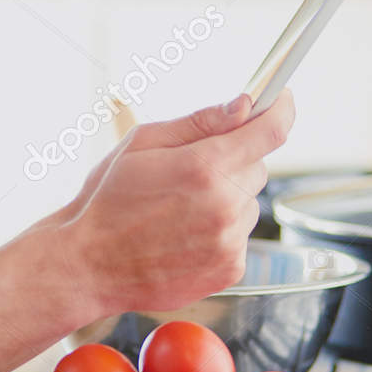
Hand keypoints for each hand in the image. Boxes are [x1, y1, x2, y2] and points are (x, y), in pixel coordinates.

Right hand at [60, 90, 294, 314]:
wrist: (90, 264)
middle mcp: (224, 206)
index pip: (270, 131)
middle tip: (192, 171)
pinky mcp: (230, 269)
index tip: (280, 101)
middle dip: (234, 160)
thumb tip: (243, 105)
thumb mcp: (143, 143)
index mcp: (203, 167)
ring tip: (181, 209)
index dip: (281, 109)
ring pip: (250, 203)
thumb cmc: (109, 201)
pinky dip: (221, 230)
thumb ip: (200, 122)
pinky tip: (185, 233)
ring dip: (227, 198)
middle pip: (259, 166)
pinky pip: (241, 235)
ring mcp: (229, 242)